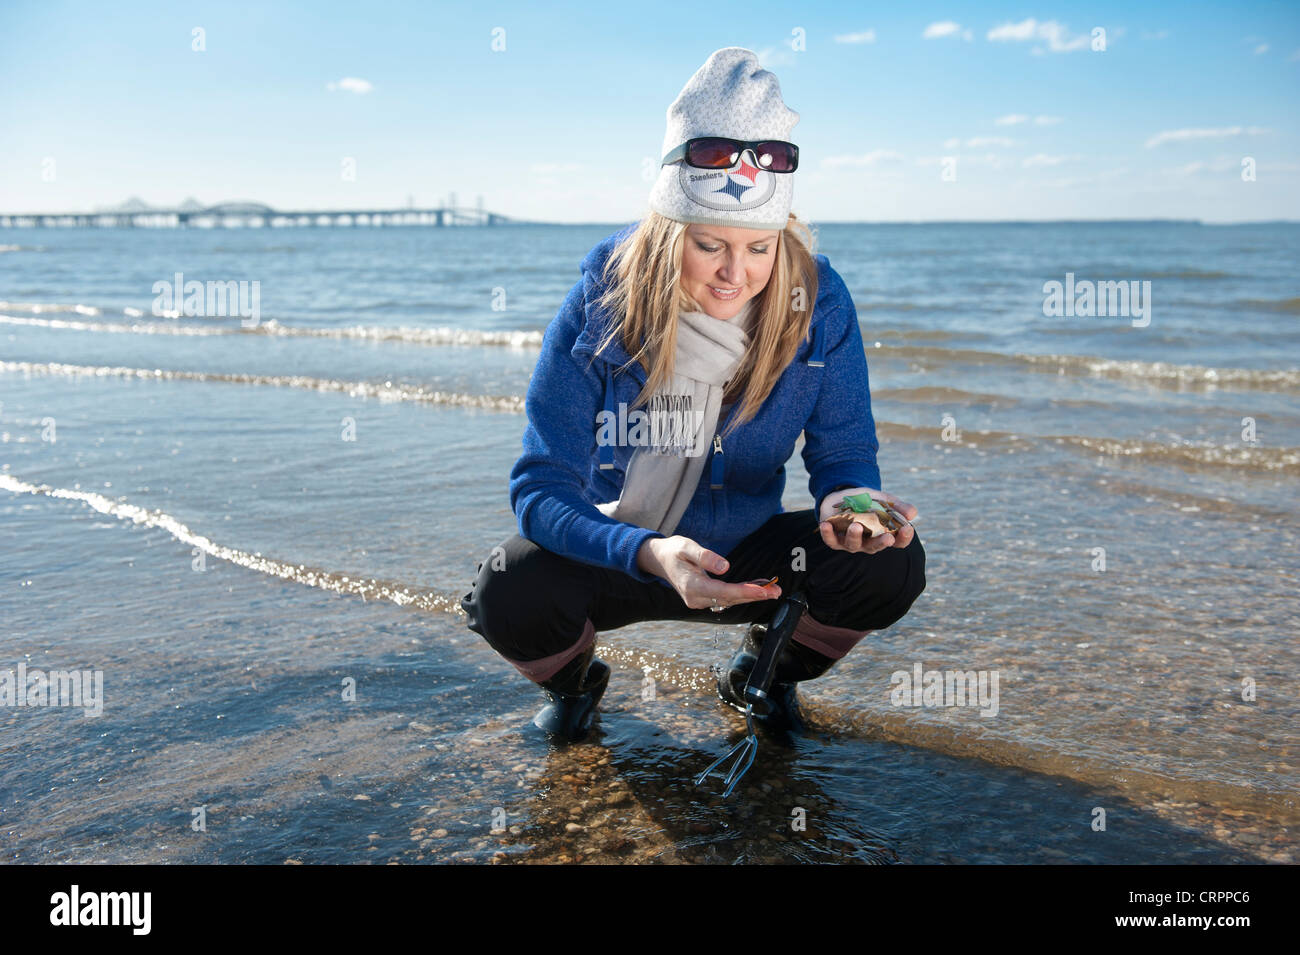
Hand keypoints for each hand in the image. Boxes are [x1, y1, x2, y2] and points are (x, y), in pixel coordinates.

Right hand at [637, 535, 780, 610]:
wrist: (658, 560)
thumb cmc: (673, 550)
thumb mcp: (686, 546)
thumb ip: (705, 556)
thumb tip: (725, 567)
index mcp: (691, 586)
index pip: (723, 592)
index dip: (745, 592)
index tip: (763, 590)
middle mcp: (695, 598)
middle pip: (730, 599)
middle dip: (754, 596)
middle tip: (776, 591)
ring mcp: (698, 601)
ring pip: (729, 601)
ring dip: (751, 596)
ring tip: (773, 590)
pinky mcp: (703, 600)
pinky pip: (725, 599)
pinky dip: (742, 594)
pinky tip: (757, 589)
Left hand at [818, 488, 917, 554]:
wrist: (845, 497)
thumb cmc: (869, 502)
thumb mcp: (886, 501)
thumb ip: (899, 507)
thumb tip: (912, 513)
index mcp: (884, 535)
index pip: (898, 542)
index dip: (904, 537)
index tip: (908, 528)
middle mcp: (868, 543)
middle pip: (876, 547)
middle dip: (881, 543)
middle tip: (888, 537)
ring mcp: (851, 542)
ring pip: (853, 545)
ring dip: (854, 536)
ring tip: (856, 526)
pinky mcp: (834, 539)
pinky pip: (831, 540)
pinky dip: (828, 534)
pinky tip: (826, 524)